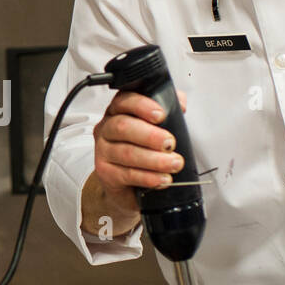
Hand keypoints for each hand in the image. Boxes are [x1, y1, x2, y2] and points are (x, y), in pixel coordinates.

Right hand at [82, 89, 187, 235]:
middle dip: (150, 135)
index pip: (125, 101)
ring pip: (127, 152)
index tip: (160, 115)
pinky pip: (127, 174)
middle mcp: (106, 128)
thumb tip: (181, 104)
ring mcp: (103, 151)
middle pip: (123, 127)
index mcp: (118, 111)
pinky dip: (148, 177)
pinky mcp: (105, 172)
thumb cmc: (142, 149)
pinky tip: (162, 178)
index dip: (142, 106)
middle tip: (170, 143)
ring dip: (154, 160)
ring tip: (174, 164)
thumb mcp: (155, 126)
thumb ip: (168, 110)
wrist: (127, 183)